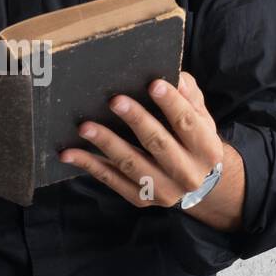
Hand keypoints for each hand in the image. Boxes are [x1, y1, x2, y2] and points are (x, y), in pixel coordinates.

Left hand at [58, 72, 234, 217]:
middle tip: (115, 100)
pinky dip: (89, 165)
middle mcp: (187, 173)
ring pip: (131, 164)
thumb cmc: (194, 141)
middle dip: (136, 120)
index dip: (171, 103)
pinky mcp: (141, 199)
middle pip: (158, 143)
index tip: (154, 84)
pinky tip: (69, 153)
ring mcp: (164, 190)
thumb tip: (175, 76)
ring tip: (85, 127)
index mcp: (206, 149)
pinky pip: (111, 181)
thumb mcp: (202, 118)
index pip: (187, 123)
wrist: (199, 186)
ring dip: (106, 143)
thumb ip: (189, 97)